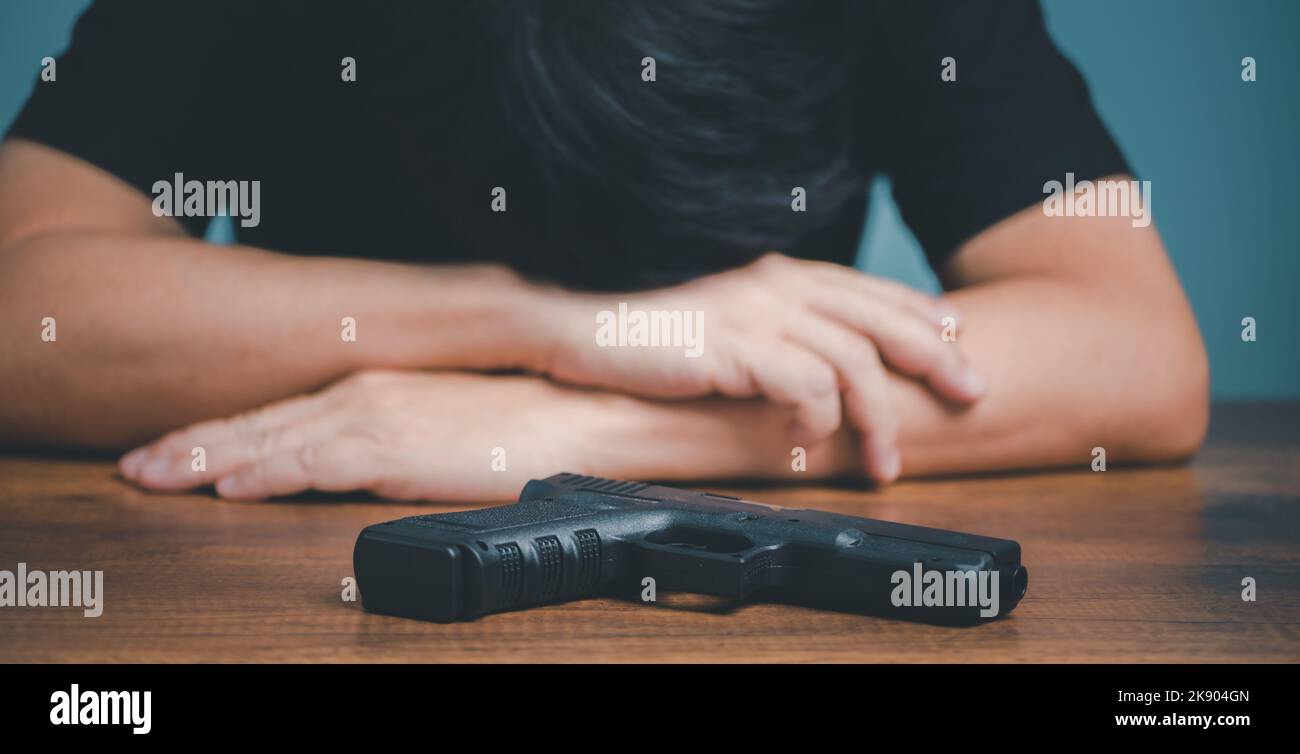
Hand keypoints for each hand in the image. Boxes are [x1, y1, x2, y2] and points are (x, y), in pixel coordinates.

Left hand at [118, 370, 599, 502]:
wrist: (582, 415)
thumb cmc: (526, 421)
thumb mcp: (446, 421)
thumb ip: (395, 435)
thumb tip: (362, 464)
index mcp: (374, 383)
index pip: (283, 410)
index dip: (224, 430)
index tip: (177, 447)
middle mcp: (364, 389)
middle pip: (262, 421)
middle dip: (193, 443)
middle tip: (138, 463)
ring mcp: (376, 414)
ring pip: (272, 439)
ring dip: (207, 458)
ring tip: (154, 476)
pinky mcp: (394, 445)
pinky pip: (313, 463)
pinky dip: (266, 473)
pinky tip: (230, 486)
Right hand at [539, 253, 984, 481]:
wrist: (577, 322)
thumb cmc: (648, 327)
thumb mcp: (722, 315)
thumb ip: (770, 323)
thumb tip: (812, 358)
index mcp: (776, 272)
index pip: (866, 289)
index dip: (918, 312)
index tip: (956, 336)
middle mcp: (775, 285)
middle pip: (878, 318)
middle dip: (933, 358)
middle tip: (970, 393)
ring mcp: (754, 314)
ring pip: (850, 361)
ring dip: (876, 418)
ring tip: (883, 463)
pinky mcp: (730, 348)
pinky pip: (801, 386)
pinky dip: (816, 421)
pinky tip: (806, 445)